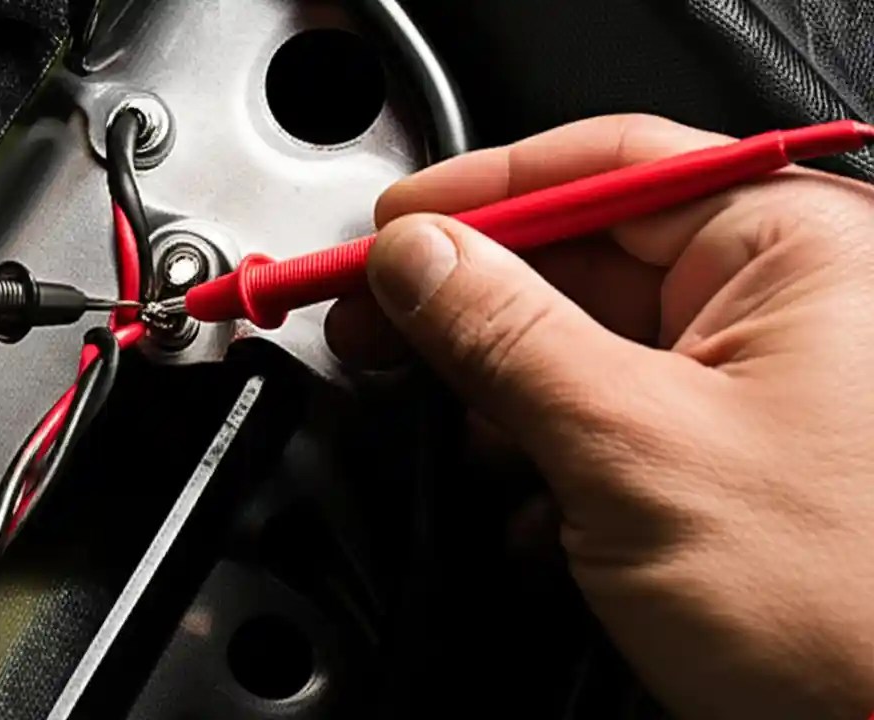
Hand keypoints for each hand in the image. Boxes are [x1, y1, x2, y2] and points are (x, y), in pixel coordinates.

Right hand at [329, 115, 873, 719]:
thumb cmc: (845, 609)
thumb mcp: (631, 446)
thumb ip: (504, 332)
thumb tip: (417, 257)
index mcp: (796, 254)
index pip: (611, 169)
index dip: (485, 191)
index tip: (392, 228)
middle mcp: (779, 308)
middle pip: (582, 261)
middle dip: (470, 307)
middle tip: (374, 322)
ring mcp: (746, 393)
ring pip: (580, 353)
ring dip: (503, 402)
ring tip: (461, 442)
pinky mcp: (717, 466)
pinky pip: (602, 427)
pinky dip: (545, 465)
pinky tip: (529, 517)